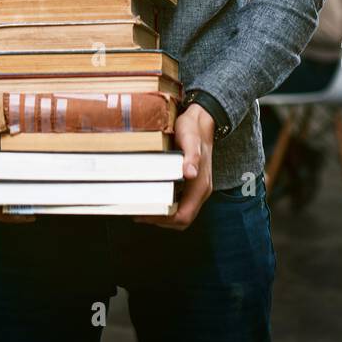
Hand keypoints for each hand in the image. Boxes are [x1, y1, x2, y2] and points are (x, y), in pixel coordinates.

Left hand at [133, 102, 214, 229]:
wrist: (202, 121)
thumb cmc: (193, 130)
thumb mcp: (190, 139)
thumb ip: (191, 156)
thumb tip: (191, 173)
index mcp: (201, 185)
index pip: (184, 216)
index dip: (164, 220)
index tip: (145, 215)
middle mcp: (200, 191)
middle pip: (182, 220)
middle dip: (161, 221)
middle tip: (139, 214)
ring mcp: (197, 188)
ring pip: (181, 212)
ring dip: (163, 216)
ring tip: (142, 208)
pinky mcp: (192, 184)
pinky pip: (180, 203)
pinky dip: (166, 206)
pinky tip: (152, 197)